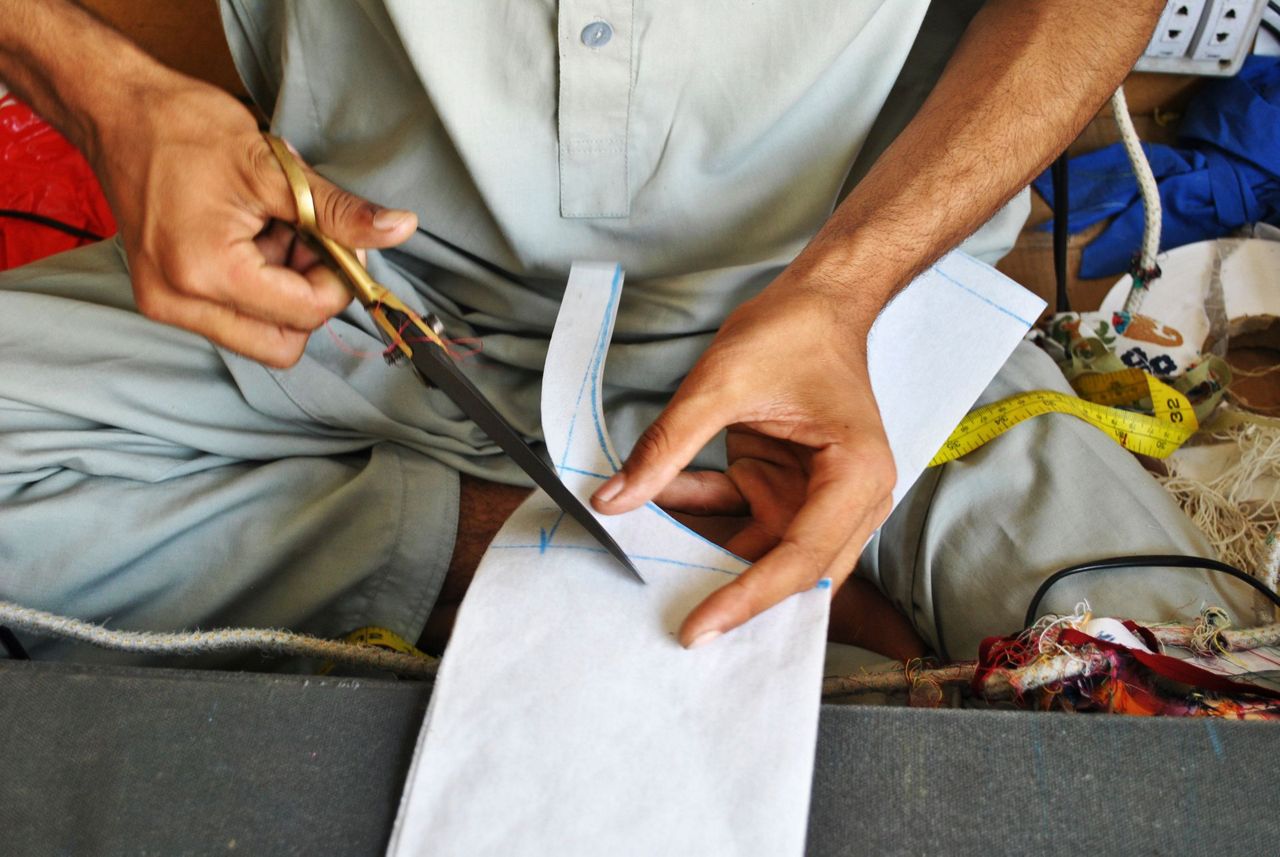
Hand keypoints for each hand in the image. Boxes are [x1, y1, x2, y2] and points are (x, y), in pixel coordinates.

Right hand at [90, 78, 417, 366]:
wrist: (115, 111)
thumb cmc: (182, 128)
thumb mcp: (274, 168)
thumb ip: (340, 211)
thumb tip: (400, 228)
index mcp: (205, 272)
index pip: (304, 314)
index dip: (339, 280)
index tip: (340, 239)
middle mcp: (178, 302)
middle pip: (281, 345)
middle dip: (310, 299)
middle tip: (311, 243)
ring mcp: (166, 304)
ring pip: (259, 336)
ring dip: (284, 293)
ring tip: (276, 231)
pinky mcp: (164, 298)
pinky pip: (232, 319)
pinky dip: (257, 288)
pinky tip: (252, 238)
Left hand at [591, 267, 896, 647]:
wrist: (817, 299)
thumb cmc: (794, 331)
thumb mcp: (720, 383)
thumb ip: (667, 446)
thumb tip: (613, 501)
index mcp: (855, 476)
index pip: (801, 556)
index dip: (749, 597)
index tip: (699, 627)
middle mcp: (847, 498)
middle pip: (790, 571)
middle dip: (733, 595)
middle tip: (676, 626)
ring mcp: (814, 496)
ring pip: (757, 551)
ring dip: (705, 551)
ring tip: (647, 560)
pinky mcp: (784, 487)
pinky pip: (737, 517)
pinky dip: (697, 512)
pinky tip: (653, 503)